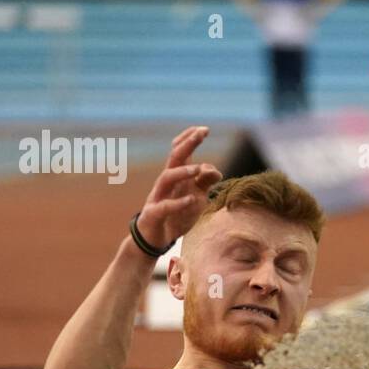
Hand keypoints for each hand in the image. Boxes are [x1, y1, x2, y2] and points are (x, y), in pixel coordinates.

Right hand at [135, 126, 222, 249]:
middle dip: (187, 144)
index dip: (189, 139)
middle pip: (174, 158)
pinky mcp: (154, 215)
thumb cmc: (177, 215)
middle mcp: (165, 183)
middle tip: (201, 133)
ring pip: (166, 178)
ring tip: (198, 169)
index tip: (204, 129)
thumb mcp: (196, 197)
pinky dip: (178, 202)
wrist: (156, 239)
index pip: (180, 151)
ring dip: (182, 171)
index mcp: (175, 177)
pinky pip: (164, 206)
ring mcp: (158, 198)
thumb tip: (214, 168)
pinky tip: (192, 199)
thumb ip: (205, 182)